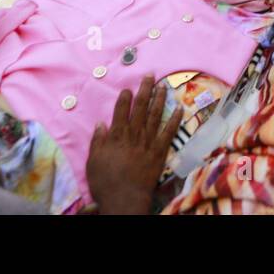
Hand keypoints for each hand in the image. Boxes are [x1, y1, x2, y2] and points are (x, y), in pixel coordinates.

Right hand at [86, 75, 181, 214]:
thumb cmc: (105, 181)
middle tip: (150, 75)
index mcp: (117, 135)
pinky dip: (175, 120)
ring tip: (163, 86)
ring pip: (156, 115)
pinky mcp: (160, 151)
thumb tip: (101, 123)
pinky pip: (169, 132)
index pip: (121, 110)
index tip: (128, 88)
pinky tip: (180, 108)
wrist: (125, 198)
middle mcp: (134, 134)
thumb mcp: (93, 161)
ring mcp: (149, 141)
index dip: (125, 97)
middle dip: (145, 89)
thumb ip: (98, 141)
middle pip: (141, 107)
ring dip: (160, 99)